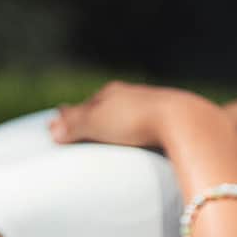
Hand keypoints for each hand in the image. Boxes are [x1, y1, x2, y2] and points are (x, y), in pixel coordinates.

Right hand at [49, 81, 206, 146]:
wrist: (185, 121)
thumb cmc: (136, 120)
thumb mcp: (98, 122)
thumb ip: (74, 125)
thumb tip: (51, 129)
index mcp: (113, 93)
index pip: (86, 105)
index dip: (72, 116)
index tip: (61, 123)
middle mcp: (133, 95)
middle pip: (108, 107)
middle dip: (95, 117)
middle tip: (84, 128)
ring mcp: (155, 106)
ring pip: (130, 115)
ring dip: (119, 125)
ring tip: (111, 137)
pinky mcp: (173, 121)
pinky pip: (149, 127)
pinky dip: (139, 133)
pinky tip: (141, 143)